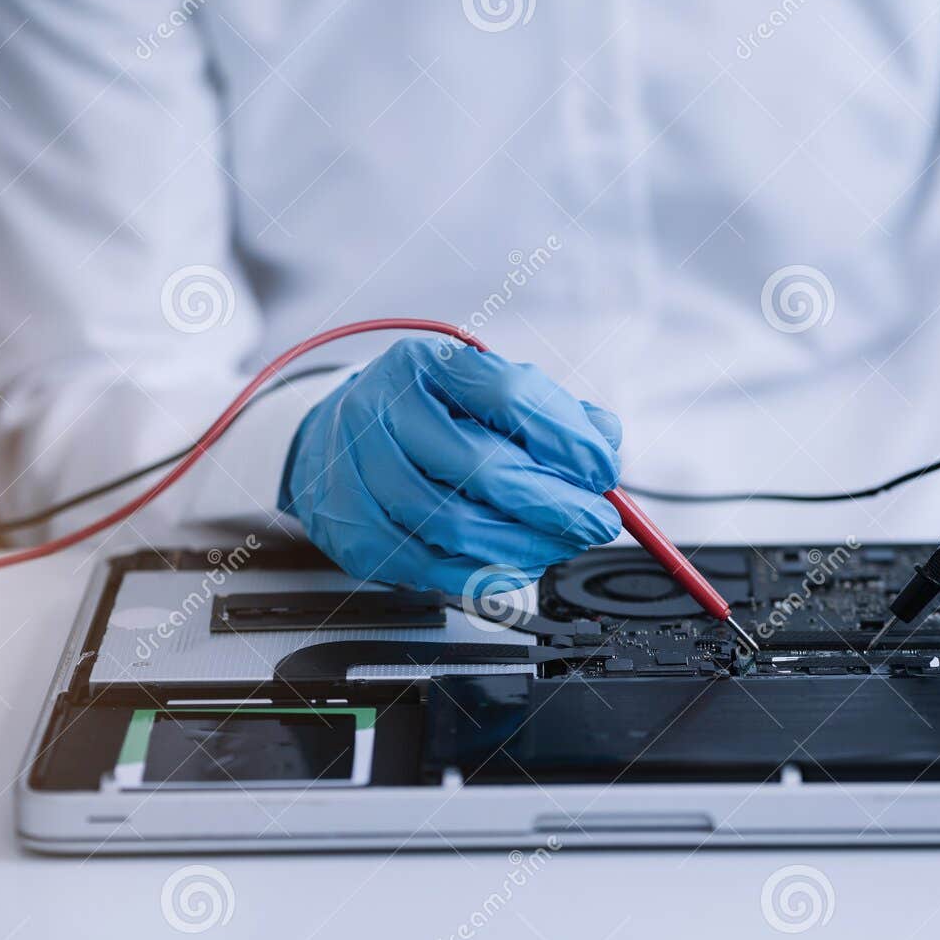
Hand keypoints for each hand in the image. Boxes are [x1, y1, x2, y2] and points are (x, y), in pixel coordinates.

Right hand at [280, 339, 622, 592]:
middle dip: (554, 506)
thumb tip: (604, 443)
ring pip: (452, 525)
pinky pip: (424, 565)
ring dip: (522, 547)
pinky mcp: (348, 525)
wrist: (335, 441)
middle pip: (481, 467)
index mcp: (429, 364)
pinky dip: (479, 575)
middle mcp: (384, 409)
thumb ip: (550, 413)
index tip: (604, 471)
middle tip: (596, 524)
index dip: (566, 440)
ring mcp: (358, 469)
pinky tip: (513, 567)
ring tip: (558, 547)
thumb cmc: (428, 417)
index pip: (508, 396)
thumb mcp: (487, 394)